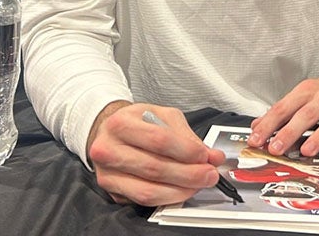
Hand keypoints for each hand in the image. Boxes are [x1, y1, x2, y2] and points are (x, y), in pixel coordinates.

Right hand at [86, 101, 224, 206]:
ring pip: (149, 190)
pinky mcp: (112, 190)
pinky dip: (168, 198)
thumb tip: (212, 156)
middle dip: (189, 174)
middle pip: (154, 168)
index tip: (205, 156)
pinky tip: (181, 190)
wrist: (109, 132)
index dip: (186, 151)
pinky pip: (144, 201)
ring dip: (181, 190)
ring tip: (198, 184)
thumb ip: (188, 136)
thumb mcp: (163, 117)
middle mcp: (108, 149)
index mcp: (120, 123)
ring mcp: (107, 173)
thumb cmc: (137, 122)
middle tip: (209, 174)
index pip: (159, 140)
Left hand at [247, 74, 318, 158]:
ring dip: (318, 137)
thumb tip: (257, 127)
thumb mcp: (301, 97)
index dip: (268, 124)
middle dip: (289, 132)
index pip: (284, 107)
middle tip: (275, 148)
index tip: (256, 139)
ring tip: (306, 151)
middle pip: (306, 114)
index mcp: (307, 91)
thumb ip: (281, 112)